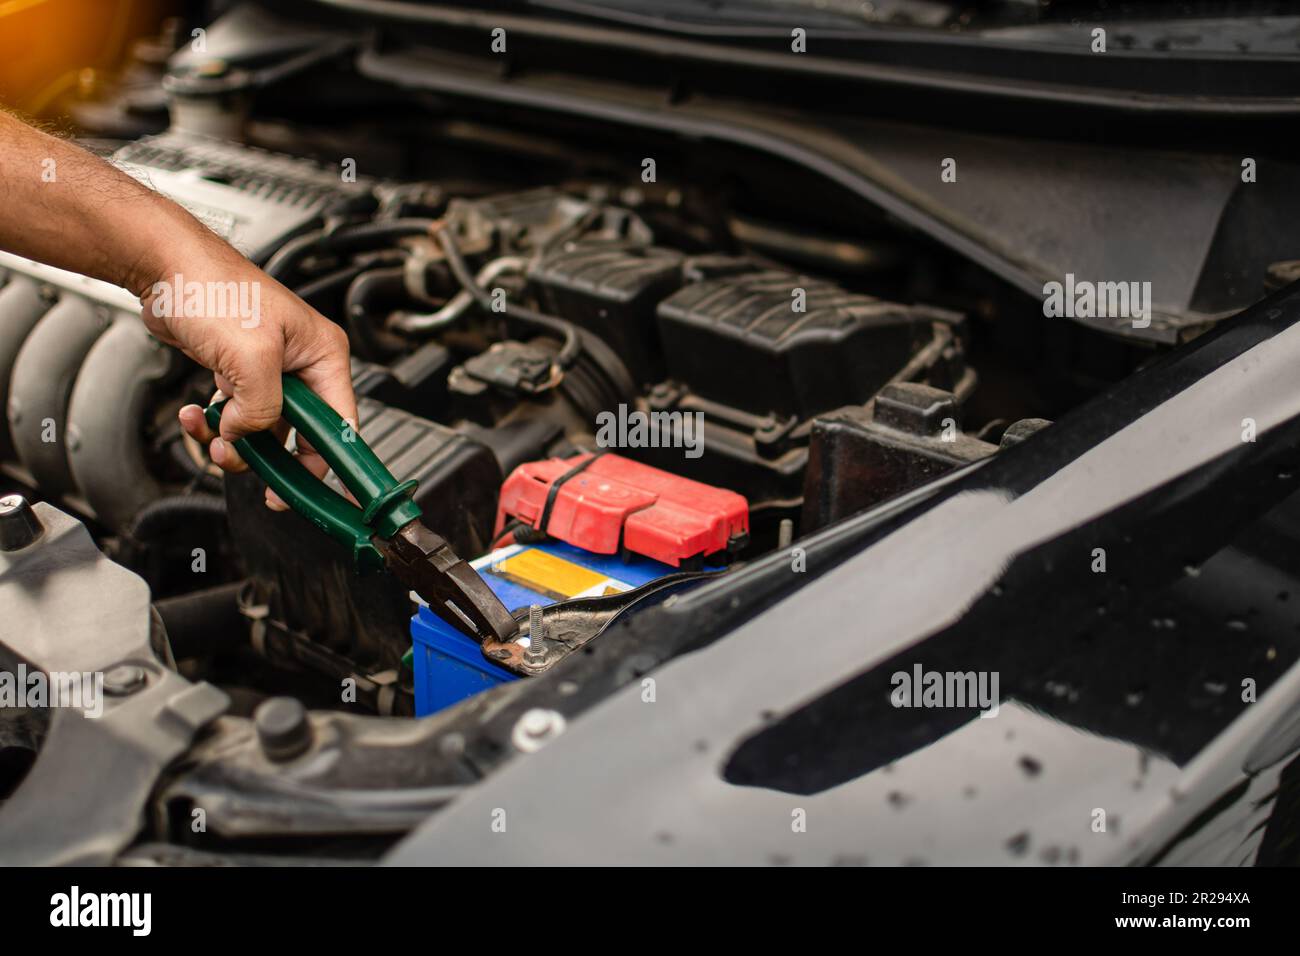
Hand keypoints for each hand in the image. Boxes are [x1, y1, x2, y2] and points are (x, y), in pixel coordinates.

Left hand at [138, 233, 356, 510]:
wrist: (164, 267)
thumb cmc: (214, 288)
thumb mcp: (251, 357)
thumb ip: (261, 409)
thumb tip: (247, 436)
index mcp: (323, 355)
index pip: (340, 424)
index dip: (329, 462)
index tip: (317, 494)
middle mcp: (302, 364)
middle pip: (299, 433)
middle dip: (268, 454)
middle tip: (247, 466)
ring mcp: (269, 369)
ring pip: (261, 429)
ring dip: (233, 442)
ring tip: (212, 435)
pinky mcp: (238, 372)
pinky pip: (233, 415)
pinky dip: (212, 422)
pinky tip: (194, 414)